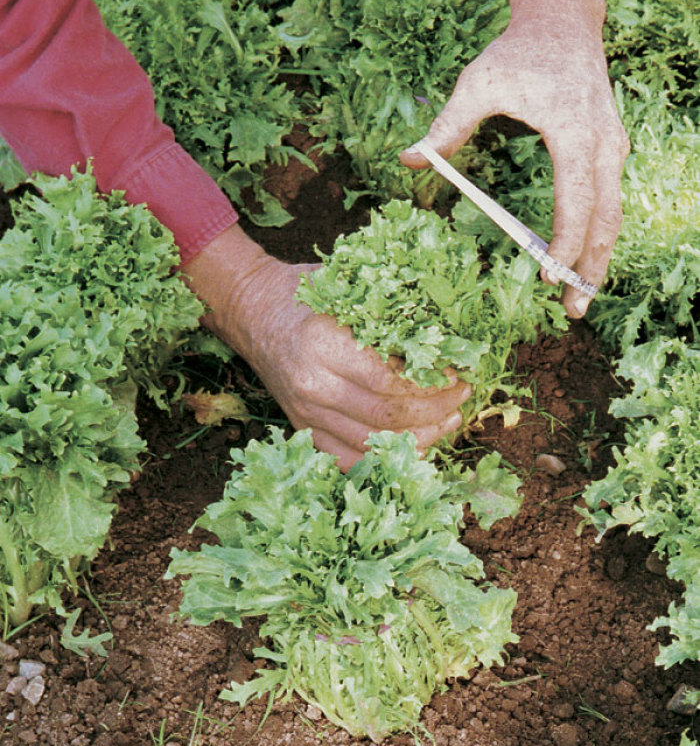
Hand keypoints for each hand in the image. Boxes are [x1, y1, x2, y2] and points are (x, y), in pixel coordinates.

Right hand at [182, 225, 470, 470]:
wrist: (252, 311)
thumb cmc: (304, 294)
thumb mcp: (344, 287)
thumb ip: (388, 309)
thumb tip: (446, 329)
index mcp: (324, 346)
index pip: (391, 382)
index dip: (432, 385)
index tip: (458, 374)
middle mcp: (313, 386)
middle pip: (387, 418)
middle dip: (435, 411)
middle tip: (462, 396)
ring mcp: (305, 413)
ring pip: (373, 444)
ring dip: (420, 438)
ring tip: (449, 419)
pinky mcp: (303, 429)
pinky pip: (349, 458)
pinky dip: (386, 456)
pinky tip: (415, 443)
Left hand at [401, 0, 628, 318]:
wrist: (564, 20)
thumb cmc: (519, 51)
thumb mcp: (479, 84)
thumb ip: (447, 125)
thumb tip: (409, 160)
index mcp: (574, 130)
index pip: (576, 198)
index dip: (564, 240)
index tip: (548, 275)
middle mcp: (604, 143)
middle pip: (606, 218)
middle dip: (589, 267)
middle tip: (571, 312)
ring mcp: (613, 147)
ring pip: (613, 215)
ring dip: (598, 259)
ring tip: (580, 298)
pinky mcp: (611, 150)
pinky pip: (609, 202)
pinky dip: (597, 236)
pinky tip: (580, 262)